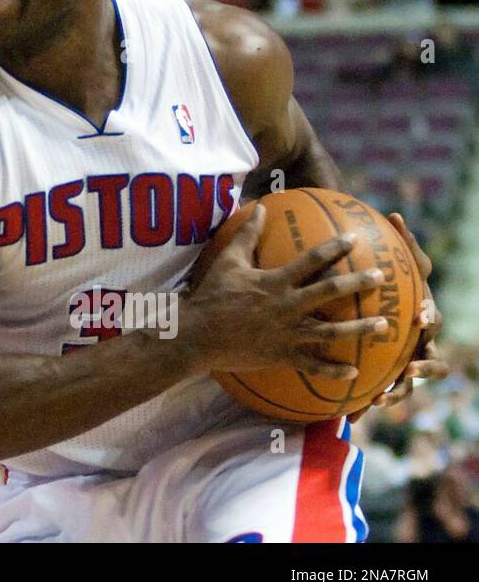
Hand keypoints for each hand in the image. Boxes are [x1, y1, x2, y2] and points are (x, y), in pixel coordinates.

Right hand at [182, 204, 387, 377]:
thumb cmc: (211, 295)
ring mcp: (287, 333)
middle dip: (358, 283)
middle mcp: (287, 306)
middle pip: (330, 292)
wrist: (197, 335)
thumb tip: (261, 209)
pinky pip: (313, 366)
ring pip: (331, 332)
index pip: (311, 260)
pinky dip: (334, 370)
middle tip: (381, 277)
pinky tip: (355, 372)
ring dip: (360, 329)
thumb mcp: (228, 260)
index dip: (334, 247)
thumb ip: (247, 235)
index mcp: (275, 282)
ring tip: (385, 325)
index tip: (355, 238)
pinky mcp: (282, 355)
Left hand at [348, 214, 447, 421]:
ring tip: (379, 399)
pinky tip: (354, 415)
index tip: (419, 315)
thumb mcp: (397, 263)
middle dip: (423, 365)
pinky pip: (385, 394)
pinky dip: (373, 404)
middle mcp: (422, 343)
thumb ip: (399, 242)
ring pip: (410, 384)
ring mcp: (410, 362)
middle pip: (432, 359)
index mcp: (423, 315)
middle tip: (409, 367)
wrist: (389, 308)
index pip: (432, 316)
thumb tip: (395, 214)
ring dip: (398, 393)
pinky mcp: (391, 377)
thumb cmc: (394, 281)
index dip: (429, 315)